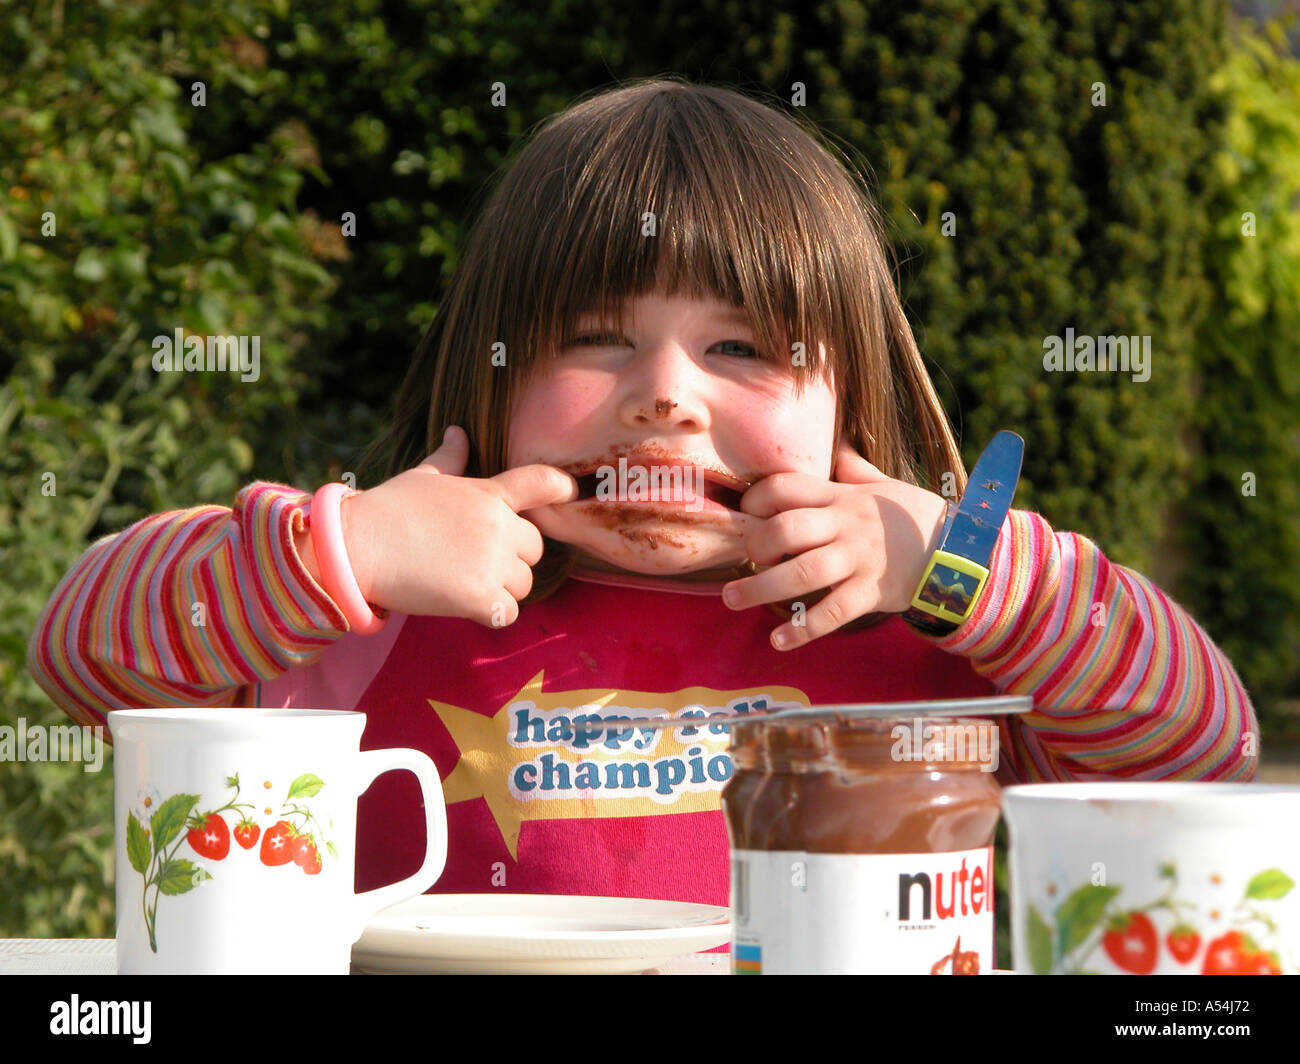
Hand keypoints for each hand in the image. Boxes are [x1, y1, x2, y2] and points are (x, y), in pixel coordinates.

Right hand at [339, 426, 577, 625]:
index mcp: (487, 494)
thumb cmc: (386, 509)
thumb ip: (449, 458)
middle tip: (477, 562)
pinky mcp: (480, 597)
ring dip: (503, 588)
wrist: (358, 546)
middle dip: (514, 557)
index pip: (541, 482)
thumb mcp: (421, 476)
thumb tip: (458, 430)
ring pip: (523, 583)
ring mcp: (491, 562)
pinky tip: (467, 606)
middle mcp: (497, 526)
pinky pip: (508, 612)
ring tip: (465, 583)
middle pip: (535, 548)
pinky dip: (492, 613)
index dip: (562, 487)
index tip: (572, 492)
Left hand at [721, 441, 949, 649]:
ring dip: (761, 589)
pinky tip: (779, 641)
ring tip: (733, 601)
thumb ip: (855, 469)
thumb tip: (839, 446)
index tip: (747, 514)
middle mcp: (846, 525)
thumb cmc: (915, 516)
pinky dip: (803, 629)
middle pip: (787, 530)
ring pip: (802, 573)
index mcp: (843, 496)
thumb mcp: (885, 485)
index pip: (787, 487)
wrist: (962, 548)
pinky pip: (832, 613)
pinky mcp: (871, 592)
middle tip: (746, 561)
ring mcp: (858, 560)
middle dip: (756, 546)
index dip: (758, 499)